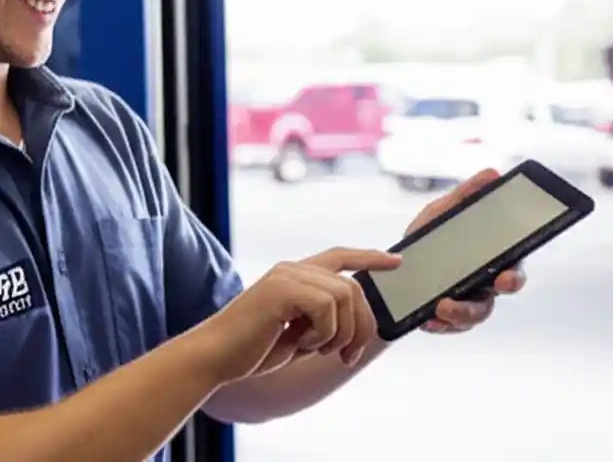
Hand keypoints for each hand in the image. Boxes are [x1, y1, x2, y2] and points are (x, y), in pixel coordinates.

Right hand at [194, 247, 401, 384]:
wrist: (217, 357)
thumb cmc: (254, 349)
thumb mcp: (301, 334)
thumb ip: (326, 322)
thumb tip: (362, 324)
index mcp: (295, 276)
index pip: (340, 256)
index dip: (369, 258)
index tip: (396, 262)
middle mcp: (292, 269)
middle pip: (354, 288)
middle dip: (360, 327)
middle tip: (346, 356)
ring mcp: (286, 276)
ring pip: (346, 296)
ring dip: (341, 333)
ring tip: (317, 349)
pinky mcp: (280, 289)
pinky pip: (327, 307)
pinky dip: (323, 333)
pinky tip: (300, 343)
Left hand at [404, 169, 528, 333]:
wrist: (391, 268)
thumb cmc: (427, 239)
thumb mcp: (440, 214)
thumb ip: (464, 196)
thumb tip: (491, 173)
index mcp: (490, 259)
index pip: (513, 267)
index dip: (515, 276)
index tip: (506, 276)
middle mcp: (484, 284)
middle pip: (499, 296)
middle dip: (495, 296)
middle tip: (483, 293)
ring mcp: (466, 303)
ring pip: (474, 315)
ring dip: (461, 314)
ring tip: (440, 308)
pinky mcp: (444, 320)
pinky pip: (447, 327)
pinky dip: (437, 325)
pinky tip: (425, 320)